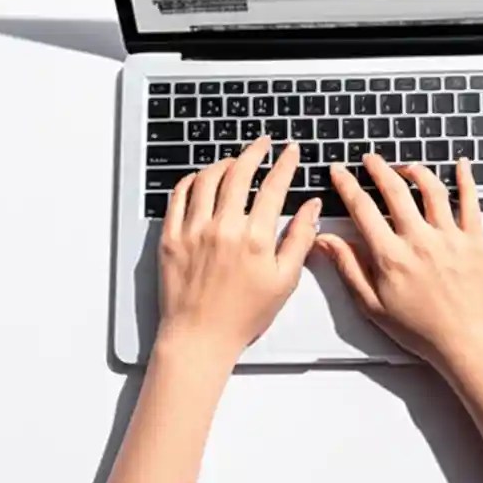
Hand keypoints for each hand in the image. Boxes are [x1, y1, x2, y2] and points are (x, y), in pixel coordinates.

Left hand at [157, 137, 321, 355]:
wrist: (199, 338)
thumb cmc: (243, 315)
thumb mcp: (284, 281)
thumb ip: (301, 239)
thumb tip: (312, 208)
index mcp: (254, 239)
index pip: (274, 187)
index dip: (284, 163)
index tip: (289, 152)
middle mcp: (223, 228)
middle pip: (239, 173)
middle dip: (254, 152)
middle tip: (262, 144)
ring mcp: (193, 230)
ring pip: (207, 178)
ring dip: (225, 162)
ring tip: (235, 161)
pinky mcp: (170, 237)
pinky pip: (178, 196)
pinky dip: (192, 180)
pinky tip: (202, 178)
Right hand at [315, 155, 482, 369]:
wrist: (467, 343)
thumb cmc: (422, 330)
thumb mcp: (373, 306)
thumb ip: (349, 268)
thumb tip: (326, 242)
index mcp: (391, 256)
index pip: (363, 209)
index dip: (347, 185)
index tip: (340, 172)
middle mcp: (420, 240)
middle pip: (395, 190)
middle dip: (378, 168)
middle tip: (370, 159)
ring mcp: (450, 237)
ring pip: (431, 189)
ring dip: (415, 170)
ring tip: (405, 166)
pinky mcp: (475, 240)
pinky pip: (471, 201)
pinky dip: (466, 179)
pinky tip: (461, 165)